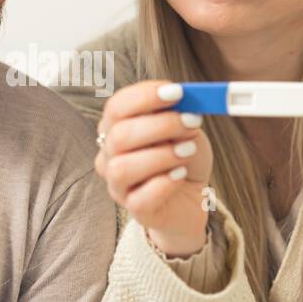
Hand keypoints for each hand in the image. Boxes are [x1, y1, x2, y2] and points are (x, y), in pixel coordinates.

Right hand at [94, 80, 211, 257]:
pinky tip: (180, 175)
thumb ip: (182, 113)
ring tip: (187, 150)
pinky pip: (141, 198)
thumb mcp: (186, 128)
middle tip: (192, 122)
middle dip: (161, 125)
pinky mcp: (135, 209)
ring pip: (123, 168)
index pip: (116, 107)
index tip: (177, 92)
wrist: (191, 196)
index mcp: (116, 127)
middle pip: (119, 136)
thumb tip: (185, 102)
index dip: (145, 96)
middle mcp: (110, 155)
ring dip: (161, 155)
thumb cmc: (182, 157)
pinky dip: (164, 183)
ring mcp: (118, 184)